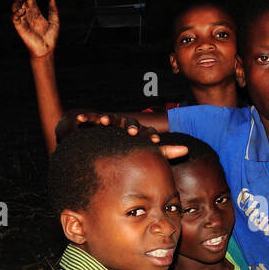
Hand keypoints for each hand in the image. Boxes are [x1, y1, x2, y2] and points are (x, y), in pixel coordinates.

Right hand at [11, 0, 59, 57]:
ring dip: (18, 0)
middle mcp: (28, 16)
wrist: (47, 50)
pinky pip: (15, 19)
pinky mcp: (20, 28)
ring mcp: (23, 21)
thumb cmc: (50, 38)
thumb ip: (53, 9)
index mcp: (35, 13)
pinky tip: (22, 9)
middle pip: (22, 1)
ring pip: (16, 7)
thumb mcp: (55, 21)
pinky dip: (16, 13)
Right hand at [54, 112, 187, 159]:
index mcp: (139, 132)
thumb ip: (166, 152)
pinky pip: (91, 118)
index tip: (156, 143)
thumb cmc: (130, 148)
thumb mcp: (147, 151)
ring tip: (105, 121)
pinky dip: (86, 118)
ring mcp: (111, 122)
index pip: (147, 132)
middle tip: (132, 133)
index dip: (150, 136)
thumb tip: (187, 150)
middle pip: (129, 123)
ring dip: (109, 119)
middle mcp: (125, 124)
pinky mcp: (95, 121)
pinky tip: (80, 119)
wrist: (105, 139)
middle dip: (131, 126)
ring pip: (111, 119)